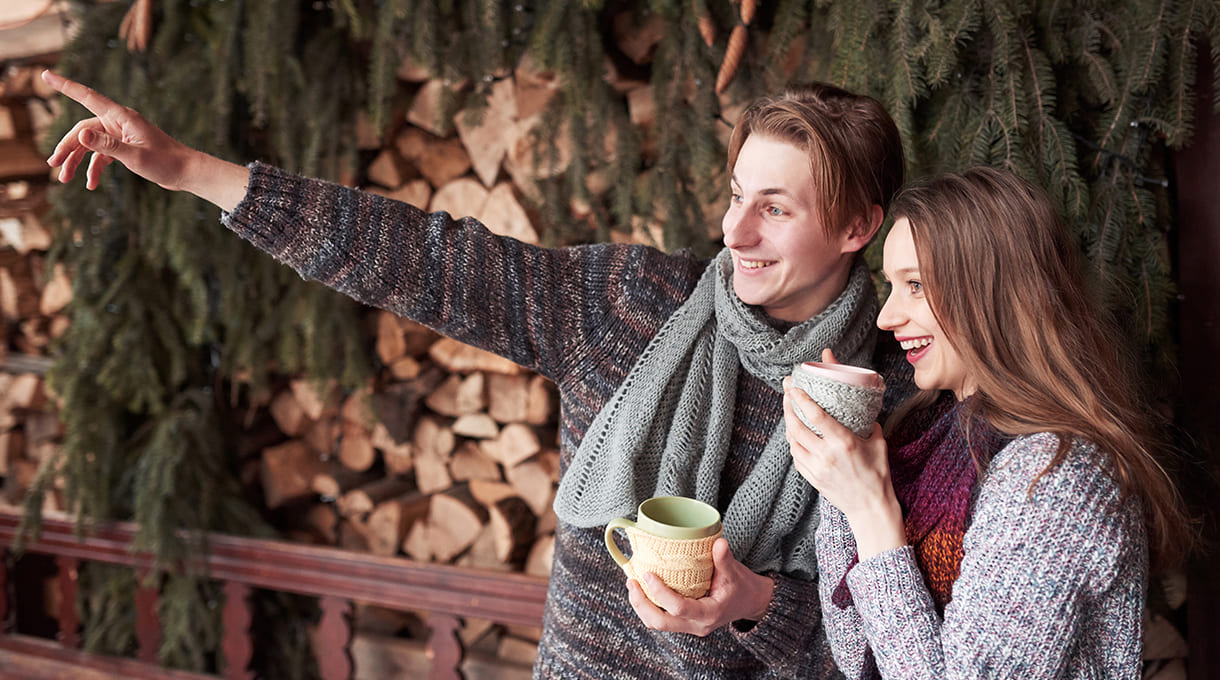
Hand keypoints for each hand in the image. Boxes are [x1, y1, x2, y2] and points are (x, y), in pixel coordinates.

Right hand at [41, 70, 248, 210]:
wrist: (187, 173)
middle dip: (67, 148)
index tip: (46, 75)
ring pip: (90, 145)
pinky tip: (90, 185)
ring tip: (64, 179)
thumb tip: (81, 136)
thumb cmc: (166, 163)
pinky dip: (94, 169)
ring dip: (77, 161)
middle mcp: (119, 123)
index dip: (65, 86)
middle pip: (83, 130)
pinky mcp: (125, 148)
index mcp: (122, 117)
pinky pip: (102, 156)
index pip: (87, 97)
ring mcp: (121, 135)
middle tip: (53, 165)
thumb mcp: (134, 156)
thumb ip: (107, 146)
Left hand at [625, 538, 774, 635]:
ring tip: (632, 584)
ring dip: (641, 606)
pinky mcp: (685, 623)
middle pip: (660, 622)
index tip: (647, 574)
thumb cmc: (742, 586)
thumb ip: (725, 559)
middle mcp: (697, 625)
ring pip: (658, 624)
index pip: (679, 608)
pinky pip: (662, 619)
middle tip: (632, 581)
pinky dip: (649, 606)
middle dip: (641, 604)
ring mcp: (690, 626)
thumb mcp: (736, 572)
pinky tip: (643, 589)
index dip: (660, 593)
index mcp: (709, 614)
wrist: (750, 602)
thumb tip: (719, 542)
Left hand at [783, 377, 904, 558]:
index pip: (816, 416)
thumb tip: (863, 408)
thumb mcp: (878, 444)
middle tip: (787, 390)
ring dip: (788, 423)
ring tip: (789, 409)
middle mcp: (826, 454)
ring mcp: (816, 467)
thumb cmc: (878, 475)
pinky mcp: (812, 477)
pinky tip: (794, 433)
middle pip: (797, 426)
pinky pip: (796, 455)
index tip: (795, 387)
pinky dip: (793, 442)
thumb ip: (869, 424)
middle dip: (788, 405)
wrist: (870, 507)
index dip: (802, 399)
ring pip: (792, 441)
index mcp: (844, 443)